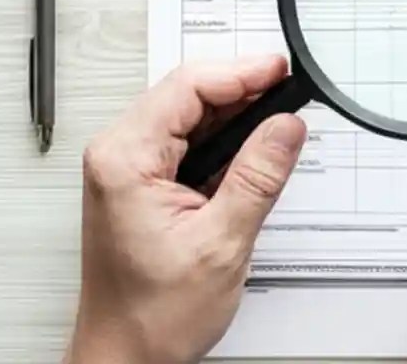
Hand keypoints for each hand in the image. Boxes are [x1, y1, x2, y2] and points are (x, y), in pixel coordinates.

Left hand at [62, 55, 306, 363]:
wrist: (125, 355)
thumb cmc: (151, 315)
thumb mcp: (222, 243)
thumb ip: (258, 176)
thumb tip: (285, 128)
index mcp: (126, 160)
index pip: (189, 87)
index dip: (242, 73)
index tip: (280, 71)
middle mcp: (117, 155)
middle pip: (187, 93)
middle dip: (241, 89)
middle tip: (289, 90)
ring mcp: (126, 168)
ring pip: (188, 115)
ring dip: (234, 114)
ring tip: (278, 119)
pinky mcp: (140, 181)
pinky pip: (184, 141)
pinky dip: (221, 140)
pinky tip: (250, 149)